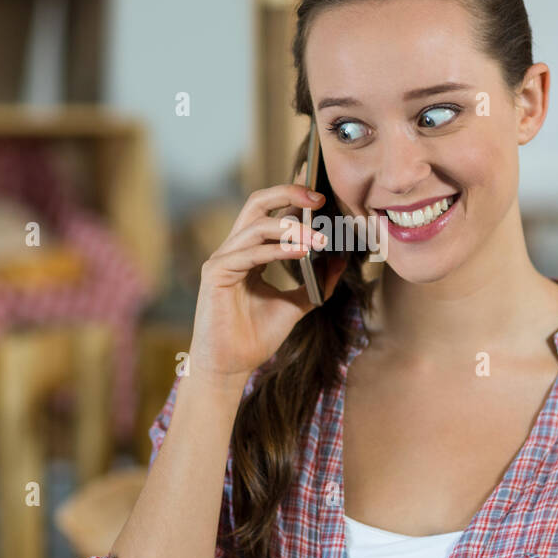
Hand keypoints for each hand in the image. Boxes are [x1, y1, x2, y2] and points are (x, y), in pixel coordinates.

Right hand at [188, 176, 346, 381]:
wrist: (233, 366)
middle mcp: (235, 249)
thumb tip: (341, 260)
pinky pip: (249, 252)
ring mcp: (223, 259)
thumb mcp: (296, 304)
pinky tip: (301, 251)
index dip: (293, 195)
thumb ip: (316, 282)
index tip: (321, 191)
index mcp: (251, 252)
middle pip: (257, 203)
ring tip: (320, 238)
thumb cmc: (256, 336)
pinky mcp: (216, 274)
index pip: (271, 211)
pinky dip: (277, 249)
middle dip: (288, 193)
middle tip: (319, 198)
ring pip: (256, 225)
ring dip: (292, 228)